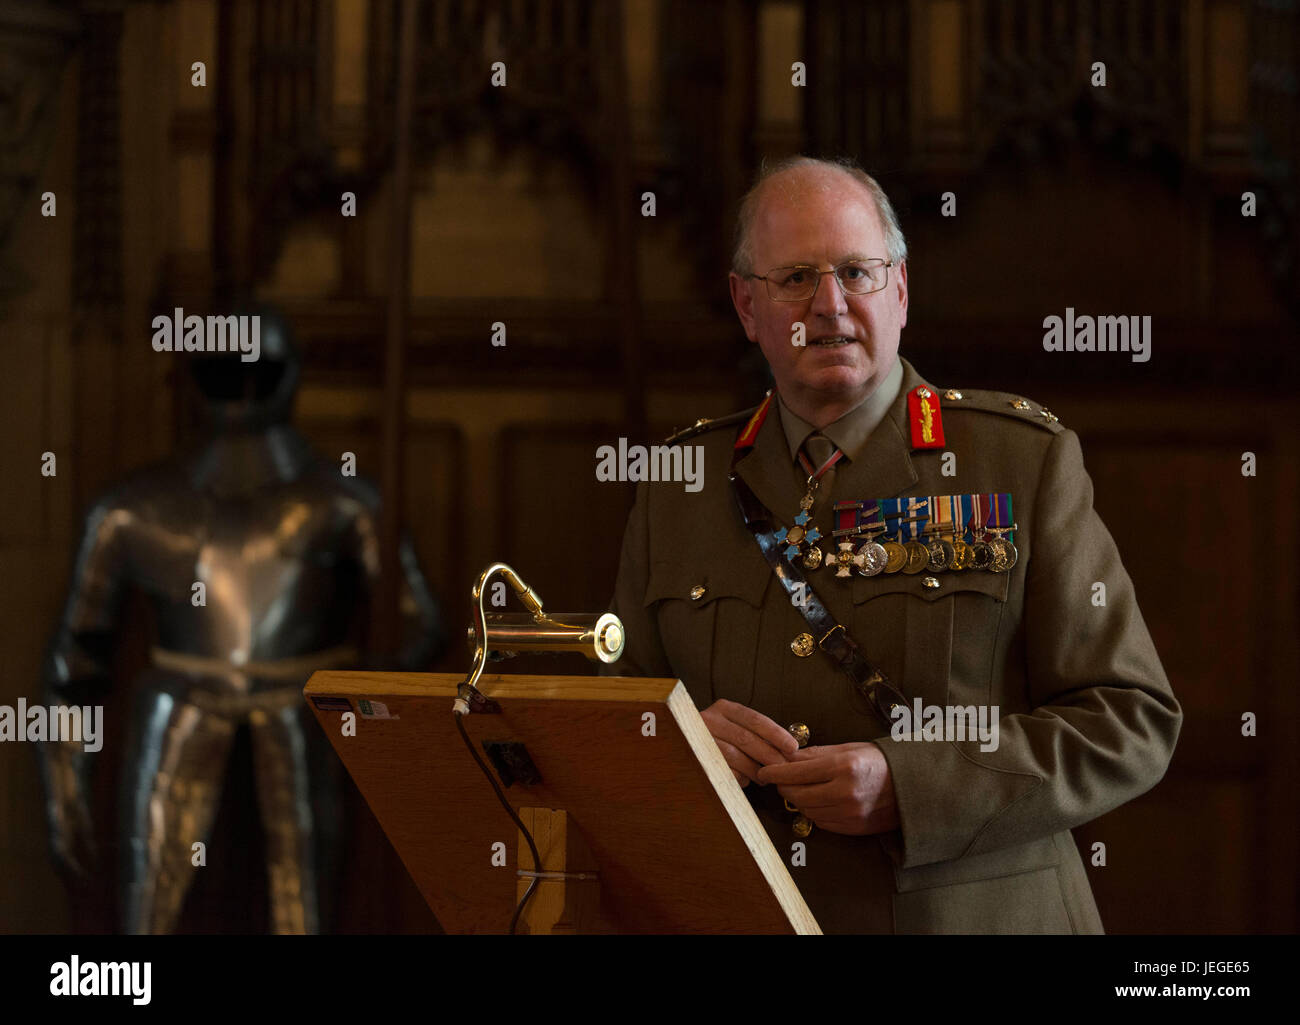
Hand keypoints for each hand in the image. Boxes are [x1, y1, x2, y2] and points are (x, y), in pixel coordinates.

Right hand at [699, 699, 798, 787]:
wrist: (684, 748)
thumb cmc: (719, 738)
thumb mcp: (736, 728)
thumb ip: (758, 734)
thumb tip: (789, 749)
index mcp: (724, 708)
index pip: (755, 719)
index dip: (776, 734)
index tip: (792, 747)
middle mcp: (709, 719)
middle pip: (746, 738)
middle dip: (769, 755)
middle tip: (783, 768)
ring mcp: (699, 739)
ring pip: (734, 756)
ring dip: (755, 770)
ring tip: (766, 778)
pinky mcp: (695, 758)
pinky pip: (723, 770)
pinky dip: (739, 777)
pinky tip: (746, 779)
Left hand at [756, 742, 897, 834]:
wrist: (913, 785)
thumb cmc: (879, 761)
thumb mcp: (848, 749)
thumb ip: (816, 754)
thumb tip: (788, 757)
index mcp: (843, 767)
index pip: (797, 772)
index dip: (775, 773)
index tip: (763, 772)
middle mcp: (845, 792)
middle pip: (798, 795)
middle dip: (784, 788)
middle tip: (779, 781)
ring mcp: (850, 813)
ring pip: (808, 810)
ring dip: (799, 801)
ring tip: (800, 789)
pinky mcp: (854, 828)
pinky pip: (822, 822)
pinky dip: (815, 812)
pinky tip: (818, 801)